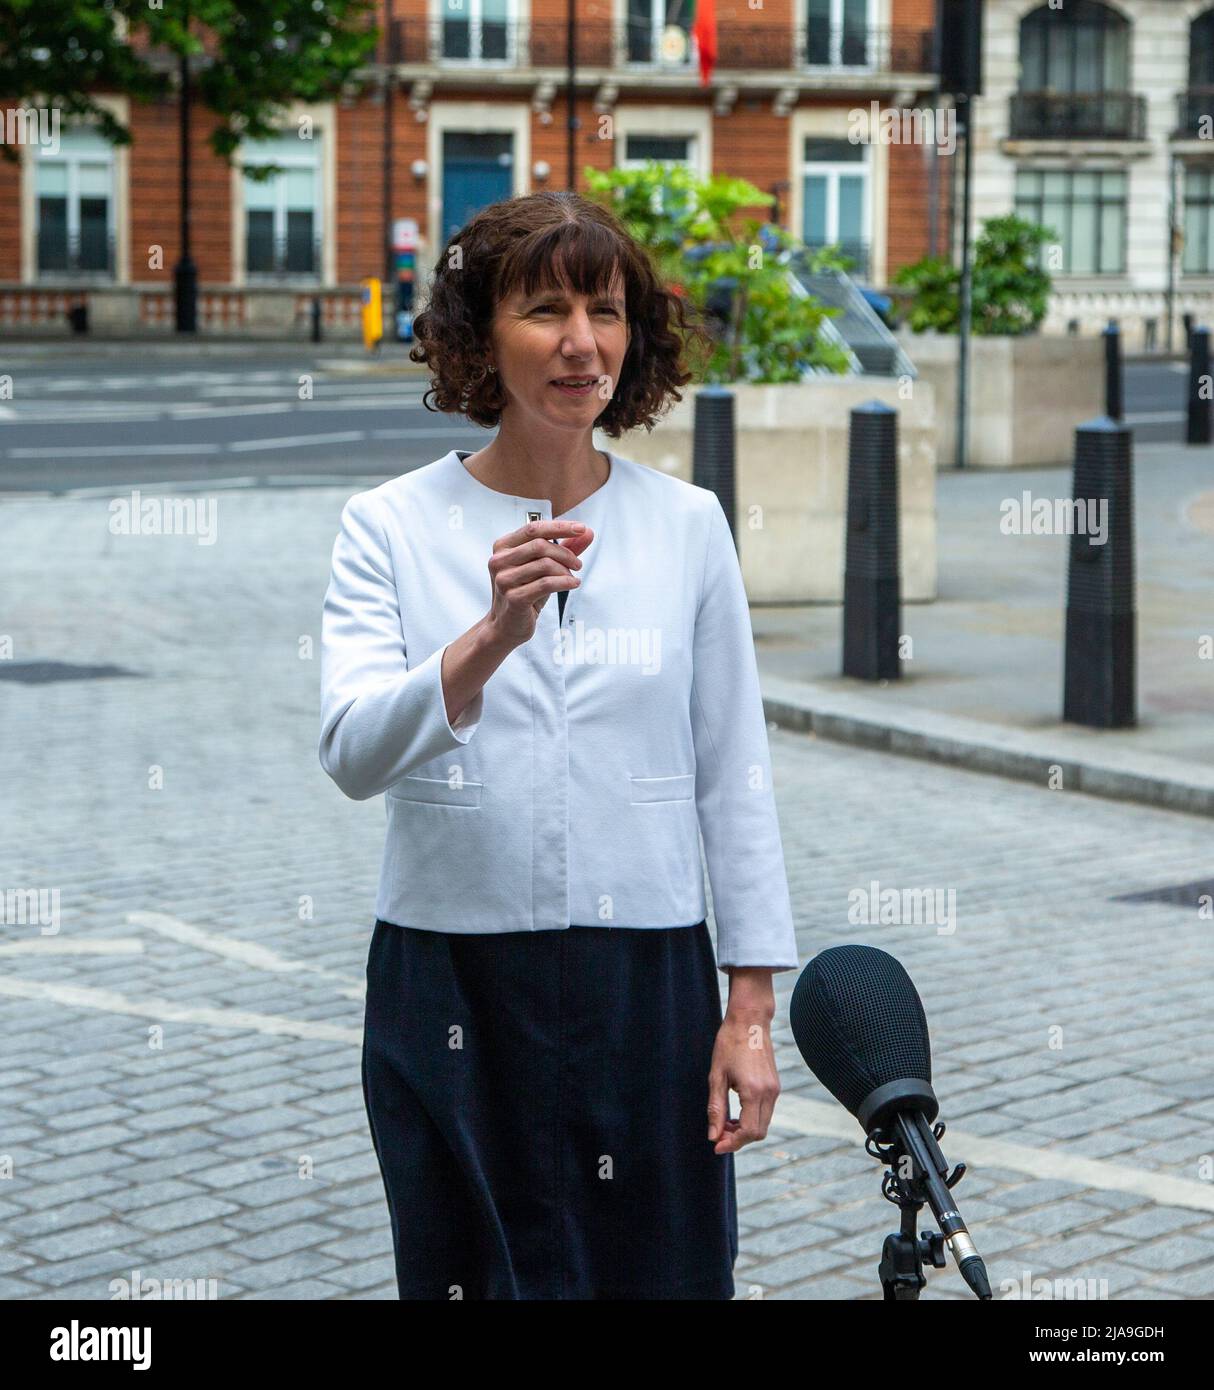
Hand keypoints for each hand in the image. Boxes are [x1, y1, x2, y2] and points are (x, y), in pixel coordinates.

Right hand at [485, 519, 594, 648]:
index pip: (534, 528)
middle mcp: (499, 560)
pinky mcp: (513, 598)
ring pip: (545, 564)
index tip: (582, 528)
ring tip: (571, 578)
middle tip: (578, 564)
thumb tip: (588, 532)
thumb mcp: (544, 567)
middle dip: (565, 553)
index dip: (560, 526)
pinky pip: (546, 584)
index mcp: (503, 546)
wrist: (507, 625)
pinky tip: (573, 584)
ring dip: (565, 570)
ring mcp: (504, 580)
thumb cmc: (526, 591)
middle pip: (540, 545)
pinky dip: (565, 582)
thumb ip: (565, 548)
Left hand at [707, 1010, 780, 1155]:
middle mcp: (770, 1093)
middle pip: (759, 1132)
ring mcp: (775, 1089)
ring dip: (745, 1130)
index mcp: (754, 1091)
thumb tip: (713, 1135)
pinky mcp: (775, 1085)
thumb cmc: (729, 1043)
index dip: (732, 1143)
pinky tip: (735, 1112)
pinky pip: (766, 1112)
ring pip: (763, 1124)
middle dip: (738, 1139)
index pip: (749, 1132)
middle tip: (718, 1134)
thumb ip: (716, 1108)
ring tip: (724, 1123)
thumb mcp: (717, 1076)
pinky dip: (751, 1118)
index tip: (716, 1145)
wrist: (750, 1019)